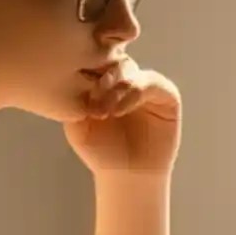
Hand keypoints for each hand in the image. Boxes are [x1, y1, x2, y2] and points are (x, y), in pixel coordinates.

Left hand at [64, 56, 181, 174]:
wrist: (127, 175)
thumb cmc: (100, 150)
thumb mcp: (76, 123)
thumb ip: (71, 98)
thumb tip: (68, 74)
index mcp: (103, 80)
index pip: (94, 59)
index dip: (84, 66)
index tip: (72, 85)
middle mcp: (125, 78)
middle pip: (112, 59)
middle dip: (100, 77)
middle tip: (91, 100)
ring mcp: (146, 85)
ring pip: (130, 69)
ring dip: (115, 87)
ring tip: (103, 111)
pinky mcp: (167, 96)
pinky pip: (152, 83)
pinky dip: (134, 93)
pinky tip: (119, 111)